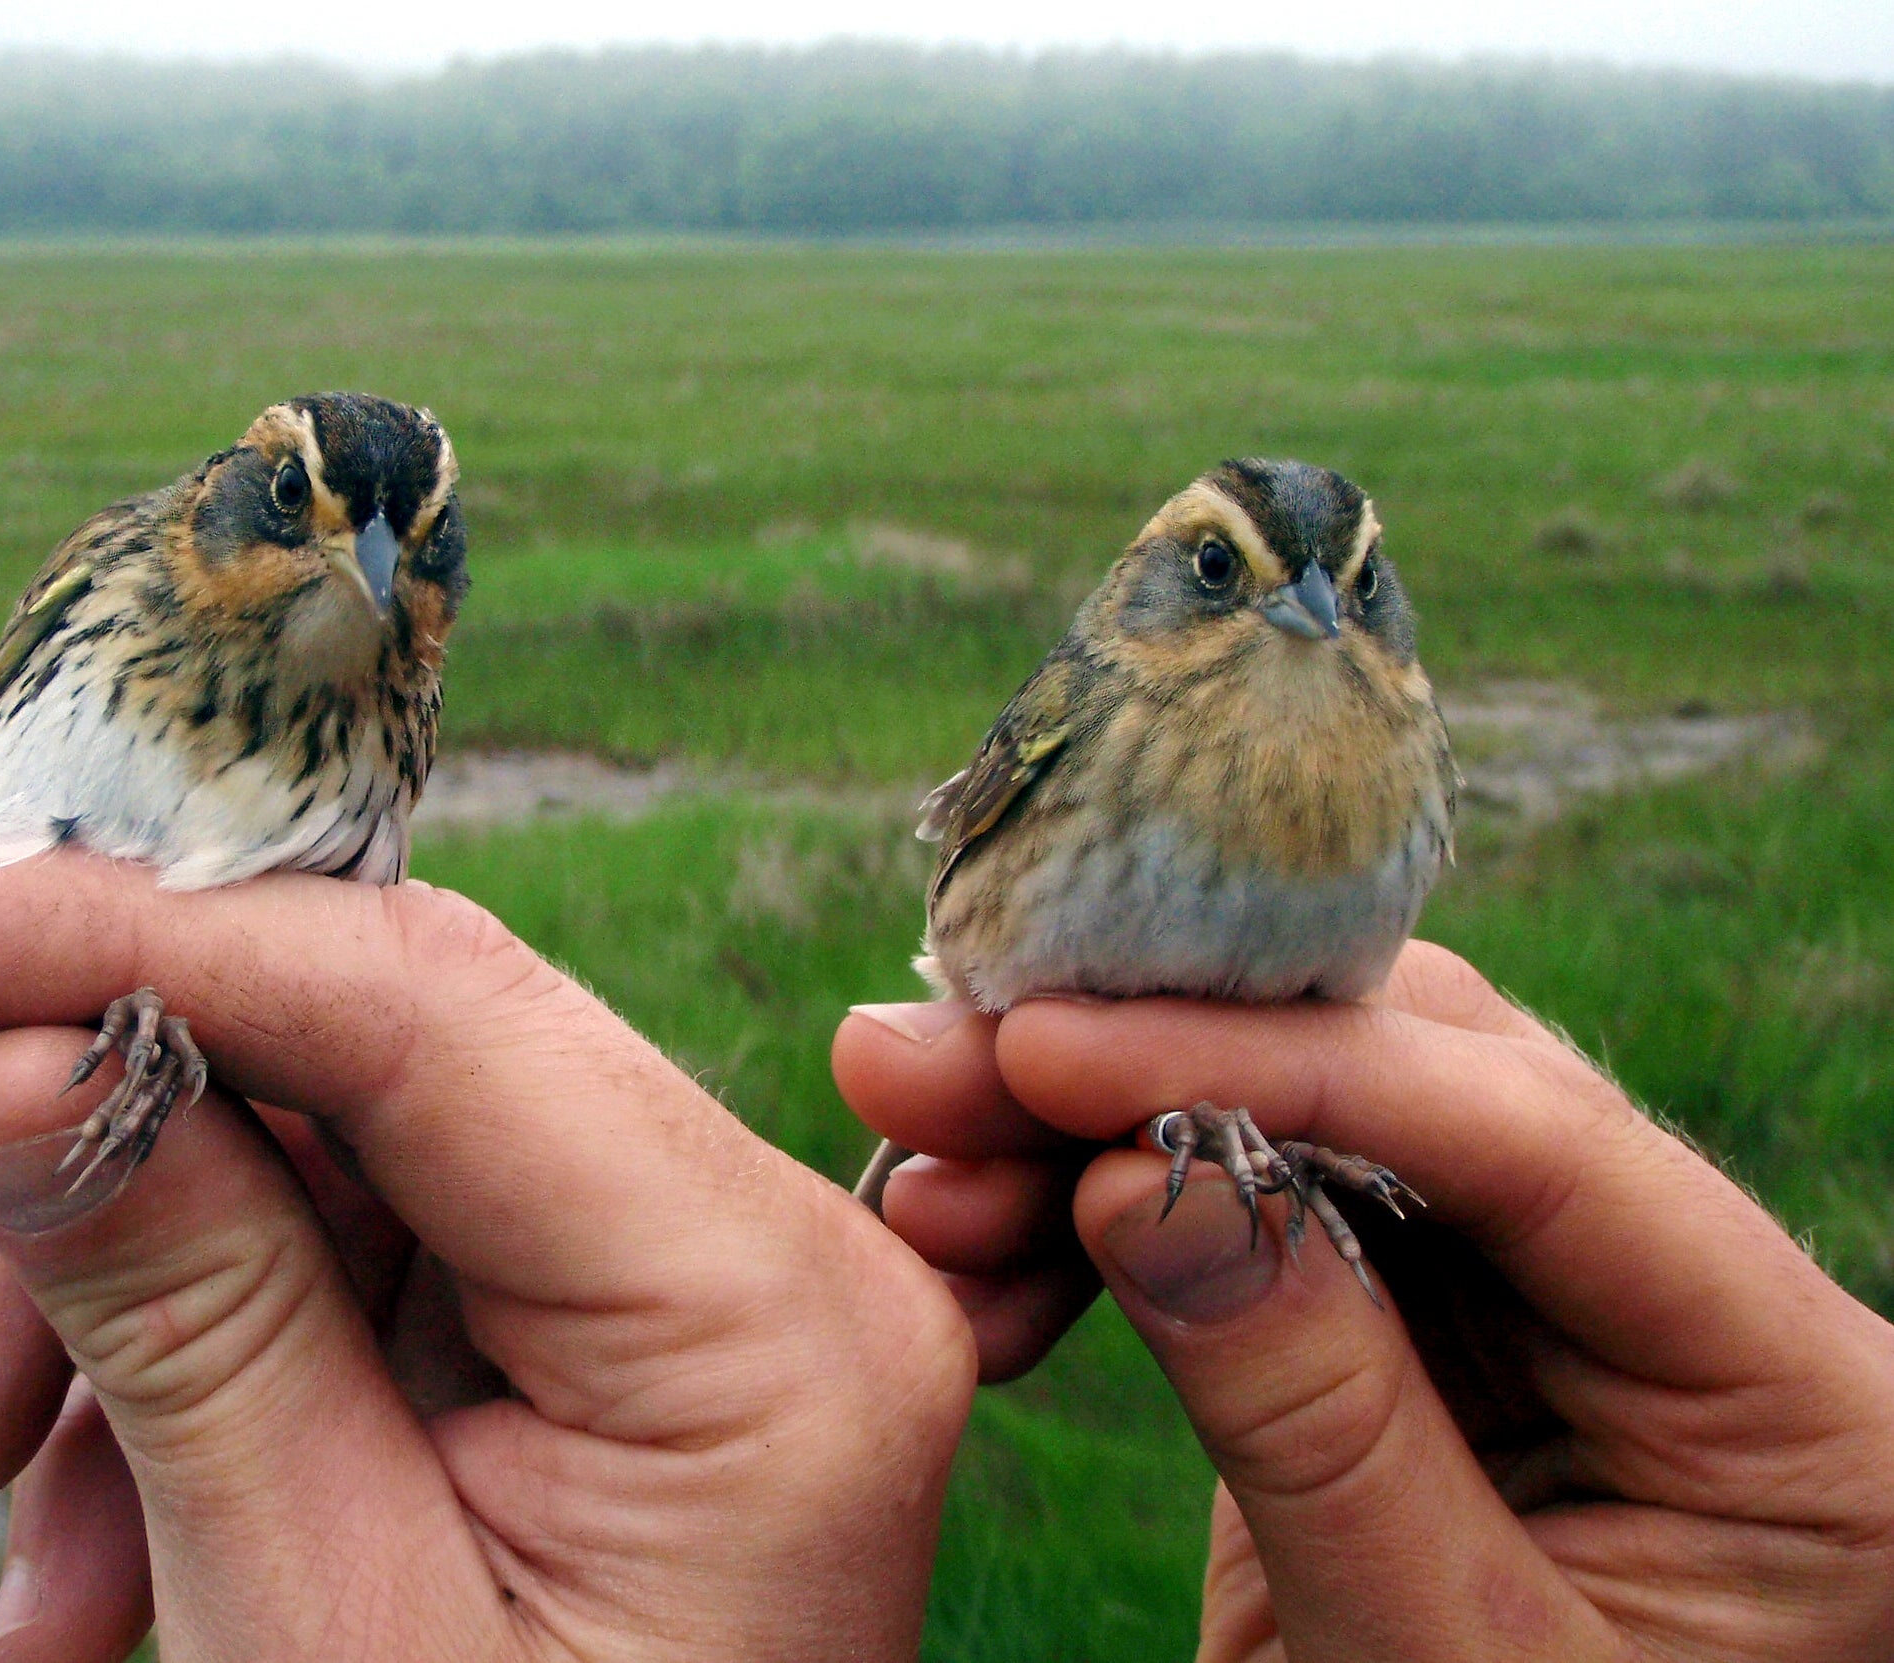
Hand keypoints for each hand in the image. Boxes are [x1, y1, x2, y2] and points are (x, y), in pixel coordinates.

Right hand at [0, 849, 975, 1662]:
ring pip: (329, 1161)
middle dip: (93, 1082)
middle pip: (378, 1051)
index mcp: (774, 1324)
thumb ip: (182, 1317)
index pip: (437, 1018)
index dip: (138, 938)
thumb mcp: (319, 1629)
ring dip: (100, 1283)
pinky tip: (62, 1550)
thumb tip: (7, 1054)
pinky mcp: (588, 1359)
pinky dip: (176, 1370)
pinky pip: (353, 1274)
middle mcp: (760, 1267)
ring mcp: (680, 1306)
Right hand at [834, 944, 1893, 1661]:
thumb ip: (1316, 1416)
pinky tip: (982, 1200)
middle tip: (951, 1055)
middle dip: (1162, 1053)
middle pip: (1428, 1081)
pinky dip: (1112, 1189)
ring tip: (919, 1118)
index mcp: (1803, 1399)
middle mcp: (1693, 1299)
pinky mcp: (1427, 1326)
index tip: (1055, 1045)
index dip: (1283, 1067)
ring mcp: (1555, 1304)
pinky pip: (1263, 1203)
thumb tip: (1136, 1171)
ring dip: (1108, 1109)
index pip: (1543, 1145)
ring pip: (1322, 1113)